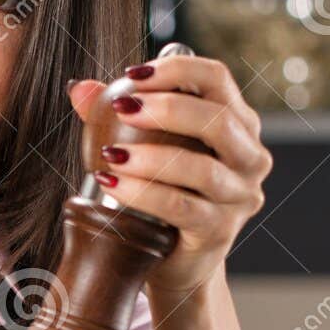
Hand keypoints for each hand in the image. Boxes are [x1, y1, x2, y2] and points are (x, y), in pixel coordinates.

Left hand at [68, 54, 271, 301]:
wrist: (176, 260)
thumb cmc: (163, 196)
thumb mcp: (145, 149)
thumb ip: (116, 116)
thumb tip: (79, 88)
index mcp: (239, 124)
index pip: (218, 79)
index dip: (178, 69)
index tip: (133, 74)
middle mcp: (250, 157)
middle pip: (218, 120)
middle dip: (167, 109)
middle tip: (123, 108)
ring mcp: (240, 196)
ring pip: (201, 169)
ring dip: (151, 157)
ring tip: (110, 154)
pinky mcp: (220, 230)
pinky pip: (181, 207)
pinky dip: (143, 193)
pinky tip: (111, 184)